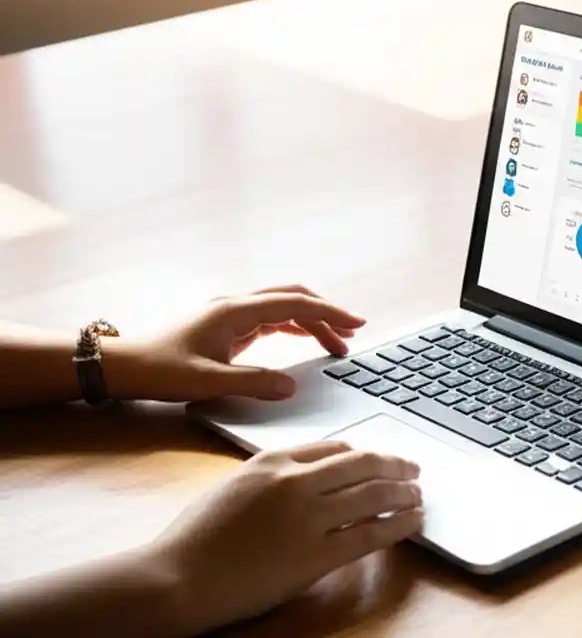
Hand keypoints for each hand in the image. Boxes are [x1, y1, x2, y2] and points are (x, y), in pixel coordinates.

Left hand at [106, 285, 365, 401]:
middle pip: (293, 298)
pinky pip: (269, 319)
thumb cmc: (159, 371)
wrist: (121, 366)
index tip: (357, 323)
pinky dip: (293, 326)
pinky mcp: (225, 326)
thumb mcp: (208, 382)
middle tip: (353, 332)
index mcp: (236, 311)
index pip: (295, 305)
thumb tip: (291, 386)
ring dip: (311, 321)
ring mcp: (230, 313)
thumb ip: (253, 383)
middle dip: (327, 313)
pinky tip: (304, 340)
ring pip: (283, 308)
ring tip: (336, 343)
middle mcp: (235, 305)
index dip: (330, 313)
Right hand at [151, 441, 423, 633]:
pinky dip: (399, 525)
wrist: (177, 577)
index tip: (379, 460)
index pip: (335, 448)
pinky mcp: (316, 554)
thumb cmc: (195, 538)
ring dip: (404, 493)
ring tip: (418, 495)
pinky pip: (371, 534)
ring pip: (374, 494)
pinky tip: (412, 522)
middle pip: (363, 463)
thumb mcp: (234, 487)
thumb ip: (273, 478)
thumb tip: (309, 481)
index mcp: (272, 460)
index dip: (365, 454)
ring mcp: (308, 517)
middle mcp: (295, 481)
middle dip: (395, 465)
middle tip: (414, 470)